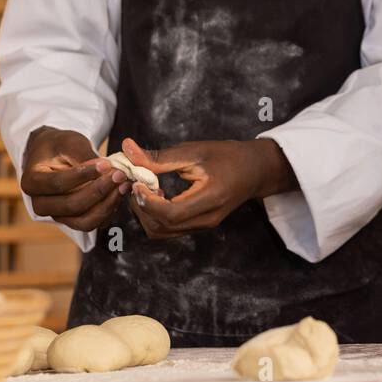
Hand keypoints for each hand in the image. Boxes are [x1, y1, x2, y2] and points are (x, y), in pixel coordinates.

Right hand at [20, 126, 128, 231]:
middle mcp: (40, 204)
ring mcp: (57, 216)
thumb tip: (106, 169)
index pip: (58, 183)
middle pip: (72, 205)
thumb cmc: (60, 146)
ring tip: (124, 185)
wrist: (56, 155)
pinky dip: (109, 211)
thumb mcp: (69, 142)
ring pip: (84, 221)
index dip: (84, 175)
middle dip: (99, 190)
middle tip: (120, 174)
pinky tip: (120, 193)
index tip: (106, 164)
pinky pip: (94, 223)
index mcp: (31, 182)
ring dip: (107, 205)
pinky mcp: (73, 221)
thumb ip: (83, 156)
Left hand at [119, 137, 297, 238]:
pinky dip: (156, 215)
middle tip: (137, 183)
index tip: (137, 182)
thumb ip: (160, 157)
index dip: (148, 202)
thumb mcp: (195, 151)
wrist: (255, 170)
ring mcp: (203, 225)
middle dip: (142, 208)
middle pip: (162, 227)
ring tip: (146, 189)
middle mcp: (207, 219)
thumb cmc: (228, 156)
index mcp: (210, 199)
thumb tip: (127, 149)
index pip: (171, 214)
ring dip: (147, 214)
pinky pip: (170, 229)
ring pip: (162, 232)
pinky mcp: (199, 225)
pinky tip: (158, 195)